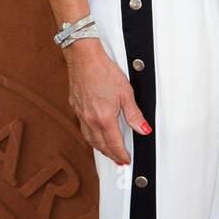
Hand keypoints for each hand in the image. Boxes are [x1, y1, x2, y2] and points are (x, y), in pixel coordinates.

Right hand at [64, 38, 150, 164]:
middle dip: (111, 155)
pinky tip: (95, 134)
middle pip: (101, 145)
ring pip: (90, 139)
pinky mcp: (76, 108)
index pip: (114, 144)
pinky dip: (91, 136)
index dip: (121, 154)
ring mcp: (81, 114)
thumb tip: (143, 129)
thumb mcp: (126, 93)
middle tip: (119, 160)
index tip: (126, 160)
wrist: (84, 58)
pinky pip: (83, 129)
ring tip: (108, 151)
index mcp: (104, 118)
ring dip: (100, 148)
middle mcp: (90, 120)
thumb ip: (134, 114)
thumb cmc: (103, 71)